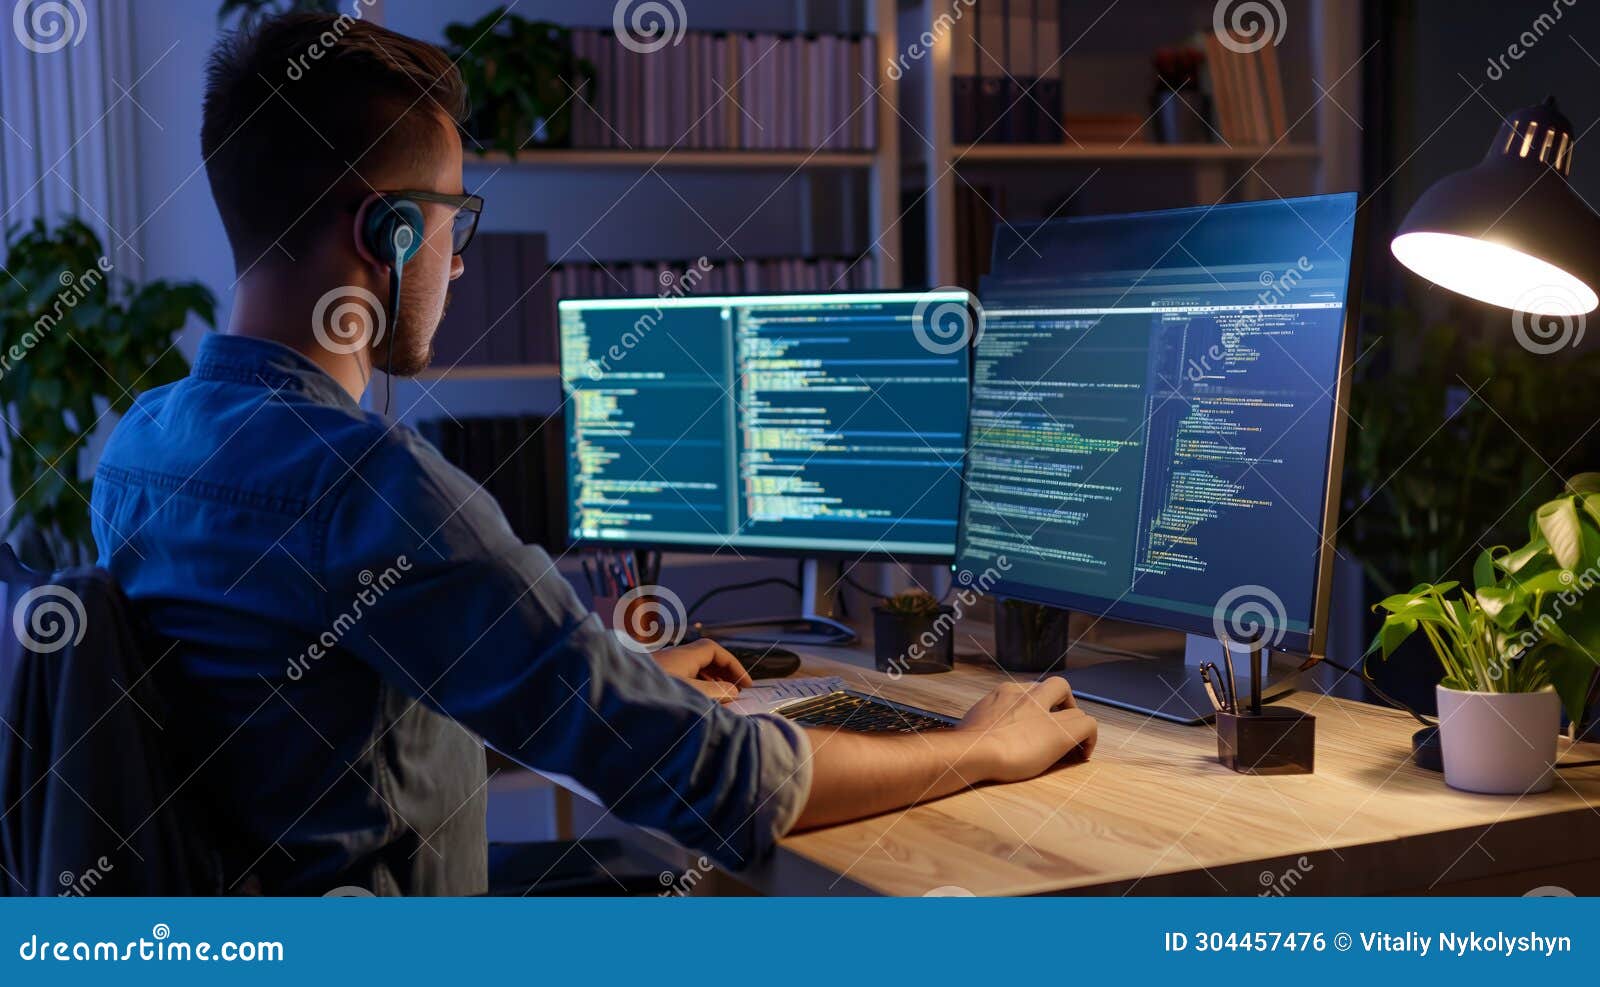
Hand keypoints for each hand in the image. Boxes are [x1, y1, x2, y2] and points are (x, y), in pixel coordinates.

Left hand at [650, 639, 753, 703]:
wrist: (614, 694)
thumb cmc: (650, 692)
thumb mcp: (689, 693)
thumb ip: (713, 692)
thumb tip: (732, 692)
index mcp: (683, 656)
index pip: (715, 650)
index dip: (732, 664)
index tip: (745, 682)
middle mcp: (673, 659)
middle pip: (705, 659)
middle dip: (723, 674)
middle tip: (737, 691)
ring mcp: (663, 669)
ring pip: (693, 670)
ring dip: (709, 683)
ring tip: (720, 701)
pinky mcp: (655, 680)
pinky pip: (683, 680)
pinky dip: (695, 689)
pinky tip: (697, 704)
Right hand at [955, 678, 1097, 782]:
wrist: (973, 751)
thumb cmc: (965, 745)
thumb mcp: (969, 724)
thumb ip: (980, 723)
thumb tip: (974, 735)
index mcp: (1004, 693)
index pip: (1030, 691)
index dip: (1038, 704)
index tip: (1034, 721)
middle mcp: (1027, 696)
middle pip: (1057, 688)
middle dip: (1062, 704)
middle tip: (1058, 724)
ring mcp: (1045, 713)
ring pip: (1075, 708)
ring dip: (1075, 723)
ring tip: (1072, 742)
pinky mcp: (1060, 732)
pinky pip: (1088, 725)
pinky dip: (1090, 739)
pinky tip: (1082, 754)